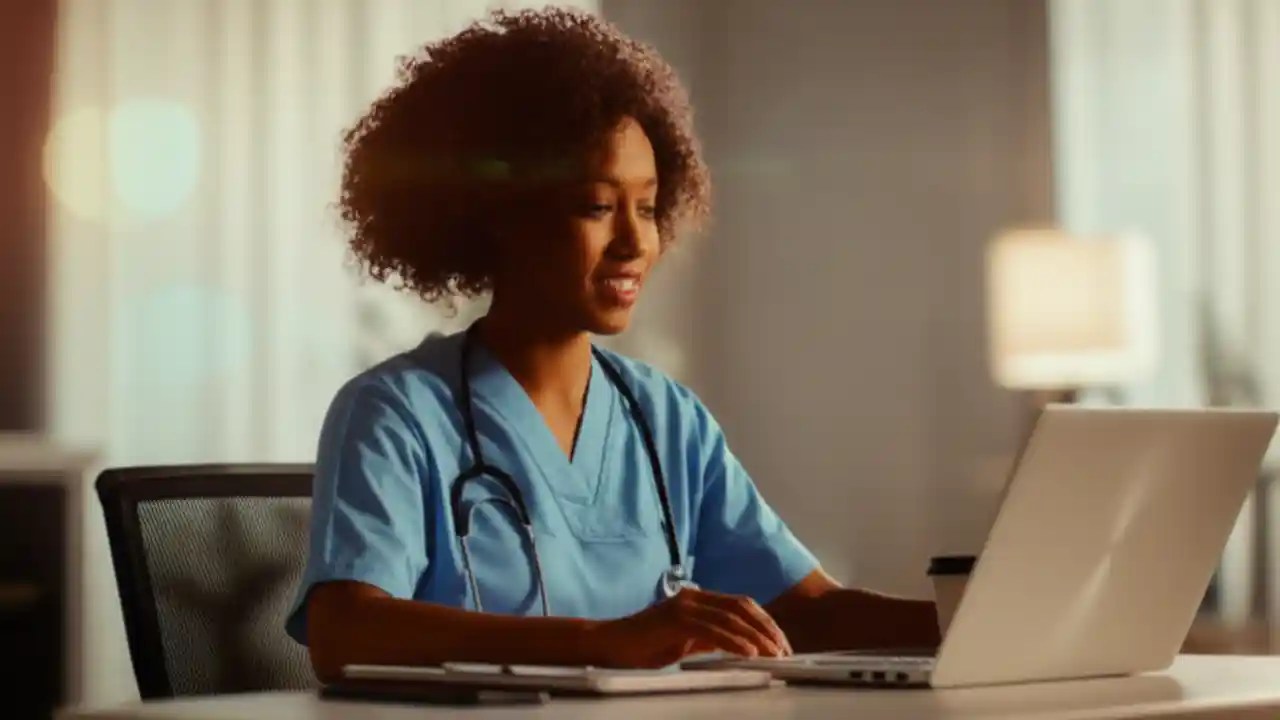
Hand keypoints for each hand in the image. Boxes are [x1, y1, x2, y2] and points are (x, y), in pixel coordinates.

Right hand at [584, 588, 793, 667]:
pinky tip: (749, 653)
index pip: (741, 605)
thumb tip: (739, 646)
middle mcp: (694, 597)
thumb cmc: (644, 646)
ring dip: (756, 637)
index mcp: (698, 599)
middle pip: (742, 607)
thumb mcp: (685, 642)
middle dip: (767, 628)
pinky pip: (713, 630)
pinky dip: (734, 642)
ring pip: (731, 617)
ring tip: (773, 654)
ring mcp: (684, 606)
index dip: (764, 622)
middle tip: (784, 650)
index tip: (780, 643)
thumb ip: (710, 638)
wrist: (610, 645)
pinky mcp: (676, 620)